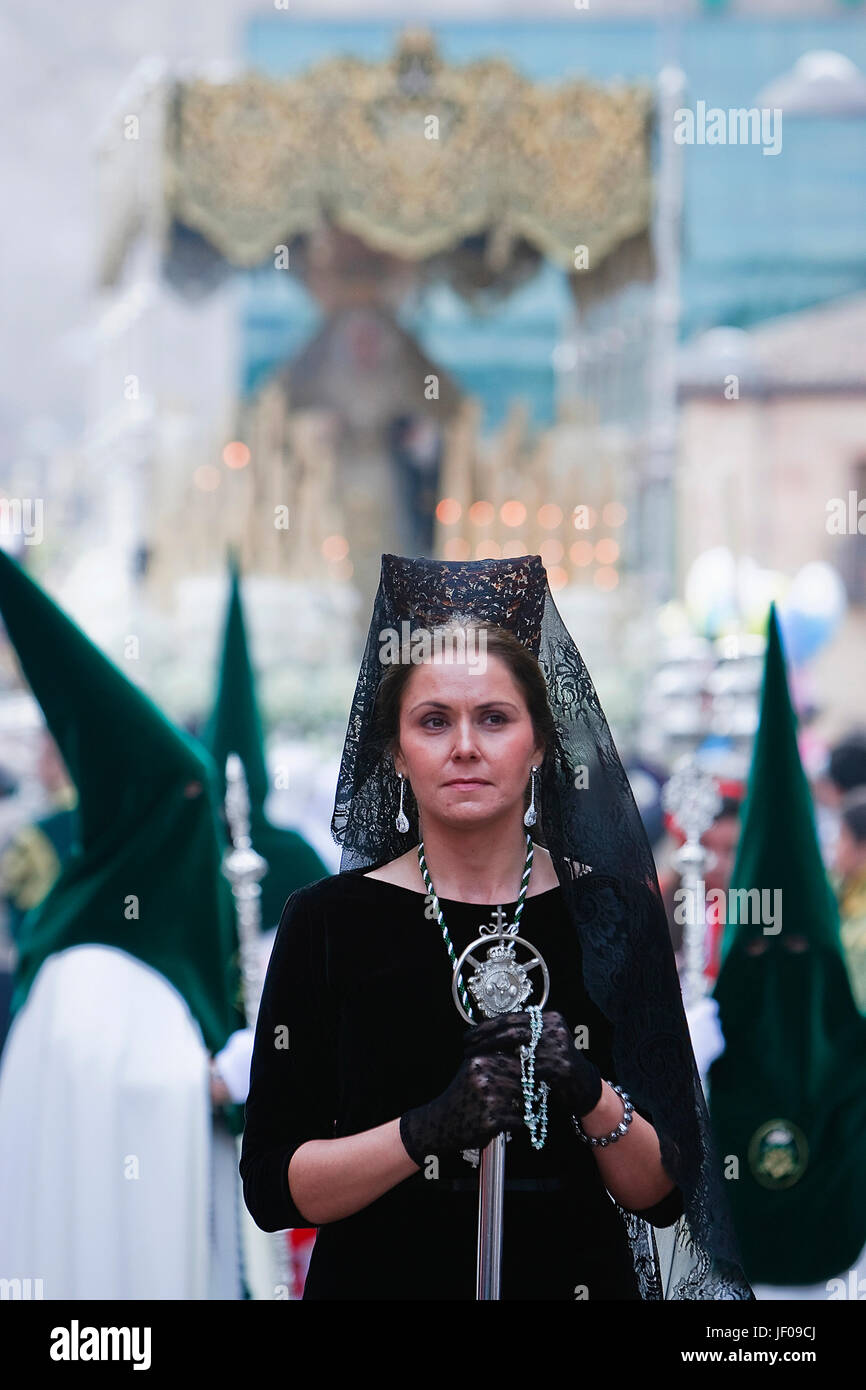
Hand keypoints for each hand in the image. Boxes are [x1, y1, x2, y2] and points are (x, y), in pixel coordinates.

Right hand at [399, 1052, 525, 1167]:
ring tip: (511, 1109)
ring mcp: (488, 1099)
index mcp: (479, 1061)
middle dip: (527, 1089)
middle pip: (523, 1080)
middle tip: (524, 1096)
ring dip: (522, 1107)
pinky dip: (516, 1123)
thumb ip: (494, 1058)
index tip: (530, 1077)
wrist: (441, 1122)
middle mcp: (483, 1077)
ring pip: (523, 1100)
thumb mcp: (471, 1069)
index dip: (527, 1070)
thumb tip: (526, 1052)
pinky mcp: (491, 1121)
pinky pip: (519, 1120)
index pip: (516, 1060)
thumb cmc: (461, 1095)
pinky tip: (505, 1122)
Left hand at [463, 1008, 601, 1118]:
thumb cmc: (556, 1067)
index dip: (488, 1026)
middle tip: (466, 1045)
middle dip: (485, 1037)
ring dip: (491, 1053)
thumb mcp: (542, 1045)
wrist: (584, 1088)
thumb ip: (522, 1036)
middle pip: (512, 1029)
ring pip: (516, 1047)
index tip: (469, 1034)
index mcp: (549, 1018)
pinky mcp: (560, 1067)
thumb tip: (487, 1030)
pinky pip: (527, 1068)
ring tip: (473, 1058)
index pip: (512, 1018)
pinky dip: (506, 1071)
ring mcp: (559, 1046)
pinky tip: (491, 1074)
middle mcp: (555, 1027)